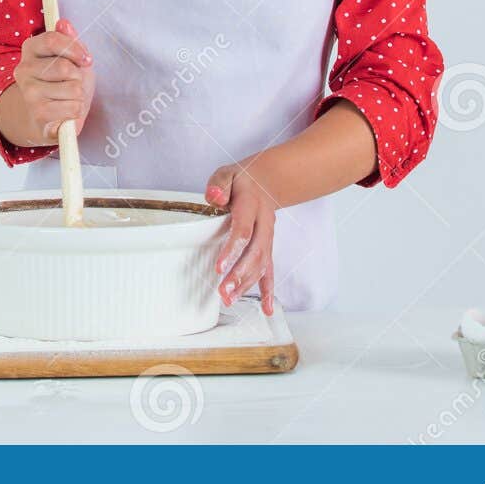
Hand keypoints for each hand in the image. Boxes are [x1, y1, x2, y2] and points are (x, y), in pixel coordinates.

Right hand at [0, 19, 94, 146]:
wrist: (53, 116)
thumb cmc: (65, 82)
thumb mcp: (73, 58)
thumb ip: (69, 40)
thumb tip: (63, 23)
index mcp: (30, 48)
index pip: (52, 40)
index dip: (75, 49)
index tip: (87, 60)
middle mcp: (23, 69)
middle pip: (64, 67)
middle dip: (79, 77)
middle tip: (74, 82)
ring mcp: (28, 92)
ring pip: (72, 89)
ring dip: (79, 95)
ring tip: (69, 97)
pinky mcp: (37, 113)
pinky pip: (72, 108)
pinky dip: (76, 110)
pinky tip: (66, 110)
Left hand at [206, 162, 277, 315]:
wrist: (267, 182)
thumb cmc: (241, 181)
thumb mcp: (227, 174)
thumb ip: (219, 185)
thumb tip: (214, 197)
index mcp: (252, 206)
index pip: (243, 230)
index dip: (232, 250)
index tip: (219, 267)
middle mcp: (264, 225)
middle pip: (255, 253)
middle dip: (240, 274)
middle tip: (224, 292)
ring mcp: (268, 238)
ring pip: (262, 264)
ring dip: (247, 284)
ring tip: (229, 300)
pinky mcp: (268, 248)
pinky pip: (270, 271)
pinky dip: (269, 291)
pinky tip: (267, 309)